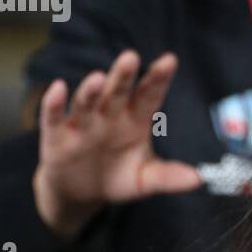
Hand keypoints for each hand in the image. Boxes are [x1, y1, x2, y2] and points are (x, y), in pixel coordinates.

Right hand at [32, 50, 201, 239]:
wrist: (82, 194)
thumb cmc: (118, 178)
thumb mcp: (145, 180)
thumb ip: (168, 177)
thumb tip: (197, 179)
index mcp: (136, 119)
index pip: (149, 95)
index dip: (158, 78)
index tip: (169, 60)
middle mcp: (109, 115)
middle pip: (117, 91)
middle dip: (123, 75)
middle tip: (131, 57)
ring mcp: (83, 123)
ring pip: (86, 101)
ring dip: (90, 90)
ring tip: (97, 78)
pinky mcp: (57, 137)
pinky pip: (53, 118)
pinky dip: (54, 103)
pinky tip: (57, 88)